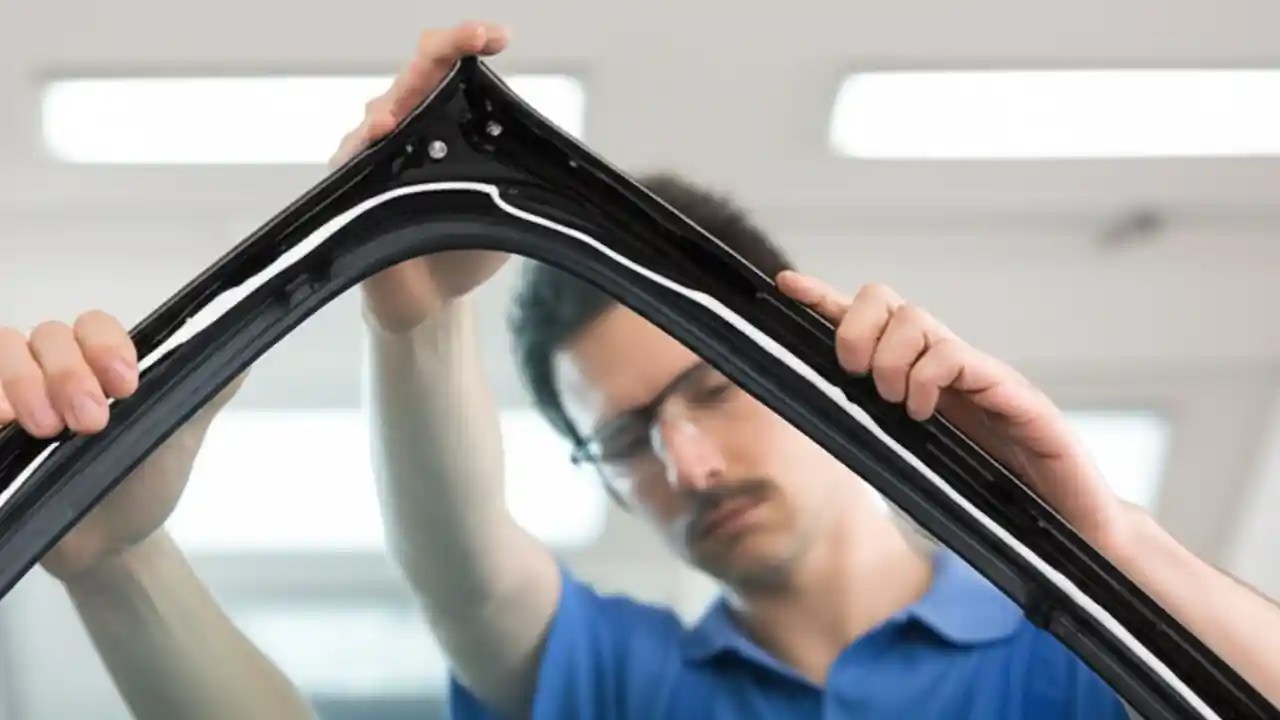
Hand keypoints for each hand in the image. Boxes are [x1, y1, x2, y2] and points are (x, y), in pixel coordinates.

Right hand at [0, 311, 244, 581]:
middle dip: (68, 374)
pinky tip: (0, 424)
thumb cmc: (145, 481)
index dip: (106, 346)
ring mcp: (17, 395)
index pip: (94, 326)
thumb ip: (207, 389)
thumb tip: (244, 350)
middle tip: (89, 422)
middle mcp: (56, 370)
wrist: (110, 545)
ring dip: (21, 384)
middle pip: (47, 338)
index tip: (126, 385)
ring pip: (3, 352)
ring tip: (43, 428)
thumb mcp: (181, 433)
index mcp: (102, 363)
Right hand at [331, 21, 514, 333]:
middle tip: (466, 44)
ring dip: (395, 103)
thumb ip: (517, 177)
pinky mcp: (352, 183)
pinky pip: (350, 155)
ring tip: (401, 113)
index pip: (451, 66)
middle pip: (417, 72)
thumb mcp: (505, 207)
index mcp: (447, 121)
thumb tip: (554, 161)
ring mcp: (377, 151)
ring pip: (381, 108)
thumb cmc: (465, 247)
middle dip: (439, 54)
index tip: (493, 37)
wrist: (433, 302)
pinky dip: (362, 145)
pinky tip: (376, 137)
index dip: (468, 41)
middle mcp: (410, 125)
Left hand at [775, 271, 1130, 548]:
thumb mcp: (919, 473)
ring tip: (894, 402)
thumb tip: (831, 432)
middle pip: (888, 301)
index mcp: (920, 382)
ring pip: (918, 320)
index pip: (867, 325)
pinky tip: (923, 412)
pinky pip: (958, 358)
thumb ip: (880, 447)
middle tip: (852, 372)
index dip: (825, 302)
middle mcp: (949, 367)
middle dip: (853, 327)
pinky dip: (928, 378)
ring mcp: (982, 374)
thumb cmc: (994, 506)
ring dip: (889, 357)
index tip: (786, 285)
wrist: (1069, 533)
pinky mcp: (1015, 393)